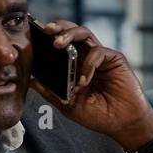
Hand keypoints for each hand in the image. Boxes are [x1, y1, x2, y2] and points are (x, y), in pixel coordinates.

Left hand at [29, 19, 152, 152]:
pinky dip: (88, 64)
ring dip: (69, 35)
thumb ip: (51, 92)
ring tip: (57, 44)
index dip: (47, 37)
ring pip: (84, 33)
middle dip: (58, 27)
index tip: (33, 34)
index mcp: (75, 65)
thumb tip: (30, 80)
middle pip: (71, 31)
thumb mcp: (68, 105)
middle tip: (46, 30)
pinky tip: (84, 80)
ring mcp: (101, 57)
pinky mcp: (115, 59)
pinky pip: (98, 52)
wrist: (122, 125)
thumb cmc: (98, 115)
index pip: (60, 44)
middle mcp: (87, 57)